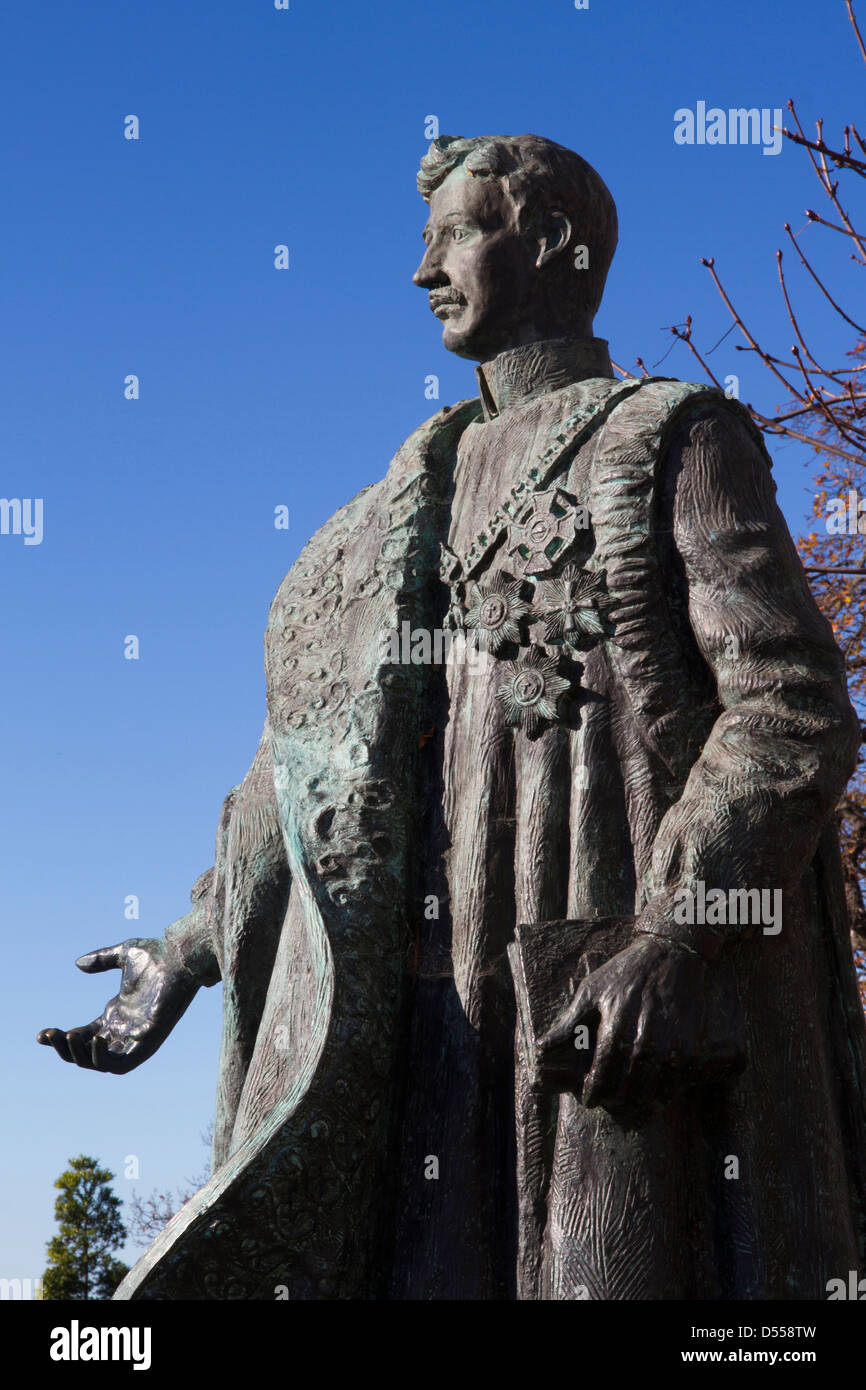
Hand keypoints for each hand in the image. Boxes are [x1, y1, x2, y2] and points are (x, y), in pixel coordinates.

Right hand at [37, 938, 198, 1073]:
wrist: (180, 954)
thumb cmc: (159, 954)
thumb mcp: (123, 955)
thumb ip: (101, 960)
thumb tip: (78, 964)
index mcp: (117, 1015)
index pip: (84, 1036)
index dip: (62, 1039)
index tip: (41, 1035)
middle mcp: (125, 1030)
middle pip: (87, 1053)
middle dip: (65, 1049)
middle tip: (50, 1034)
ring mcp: (136, 1037)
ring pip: (101, 1063)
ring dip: (80, 1056)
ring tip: (68, 1035)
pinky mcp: (149, 1040)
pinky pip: (122, 1063)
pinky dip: (104, 1058)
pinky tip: (95, 1039)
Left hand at [538, 935, 743, 1110]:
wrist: (671, 953)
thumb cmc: (625, 971)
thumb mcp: (592, 989)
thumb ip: (569, 1021)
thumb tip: (542, 1047)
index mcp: (616, 1023)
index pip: (602, 1068)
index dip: (594, 1088)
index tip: (588, 1100)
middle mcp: (643, 1035)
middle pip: (627, 1082)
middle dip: (615, 1097)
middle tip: (608, 1103)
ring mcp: (669, 1040)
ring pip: (653, 1084)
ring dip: (639, 1099)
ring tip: (630, 1104)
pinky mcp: (690, 1041)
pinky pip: (678, 1077)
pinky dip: (667, 1091)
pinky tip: (657, 1096)